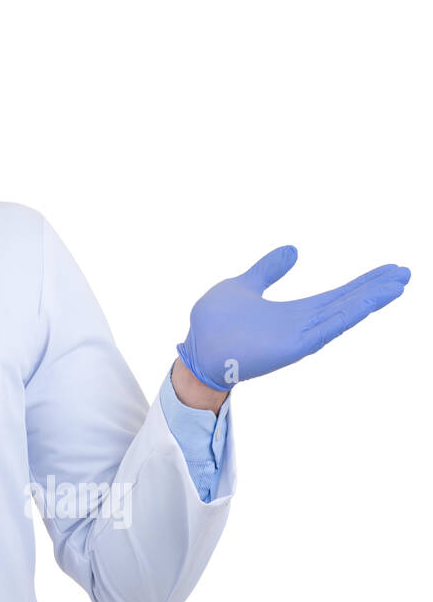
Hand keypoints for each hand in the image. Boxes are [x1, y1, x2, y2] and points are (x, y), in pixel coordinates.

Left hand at [176, 246, 409, 391]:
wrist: (196, 351)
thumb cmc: (214, 324)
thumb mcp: (244, 285)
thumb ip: (268, 270)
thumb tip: (293, 250)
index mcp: (293, 312)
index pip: (336, 295)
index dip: (362, 283)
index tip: (388, 269)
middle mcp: (302, 325)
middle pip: (347, 304)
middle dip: (375, 289)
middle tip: (405, 273)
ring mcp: (299, 337)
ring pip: (343, 315)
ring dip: (370, 300)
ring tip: (398, 285)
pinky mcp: (292, 347)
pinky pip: (326, 330)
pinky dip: (348, 316)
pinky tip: (369, 303)